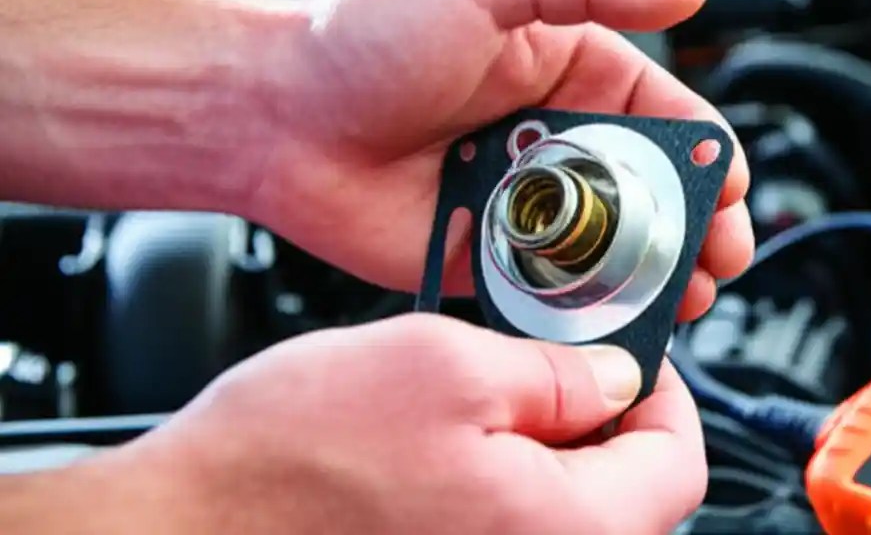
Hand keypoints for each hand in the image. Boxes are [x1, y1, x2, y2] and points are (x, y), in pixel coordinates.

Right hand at [113, 313, 705, 534]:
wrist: (185, 527)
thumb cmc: (291, 462)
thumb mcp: (444, 364)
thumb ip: (559, 373)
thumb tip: (619, 378)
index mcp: (566, 532)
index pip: (679, 466)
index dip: (665, 395)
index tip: (629, 360)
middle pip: (629, 497)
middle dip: (598, 423)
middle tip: (541, 370)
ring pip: (566, 513)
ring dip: (545, 454)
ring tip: (478, 407)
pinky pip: (510, 531)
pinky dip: (501, 489)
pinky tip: (446, 452)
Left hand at [245, 0, 751, 320]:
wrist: (273, 113)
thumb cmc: (365, 36)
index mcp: (571, 73)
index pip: (668, 118)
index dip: (711, 156)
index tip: (732, 189)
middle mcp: (556, 142)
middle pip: (655, 193)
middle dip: (698, 227)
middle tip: (720, 256)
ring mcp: (524, 206)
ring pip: (611, 249)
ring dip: (655, 274)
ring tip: (682, 295)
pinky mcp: (486, 260)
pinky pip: (549, 290)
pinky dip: (585, 308)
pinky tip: (613, 320)